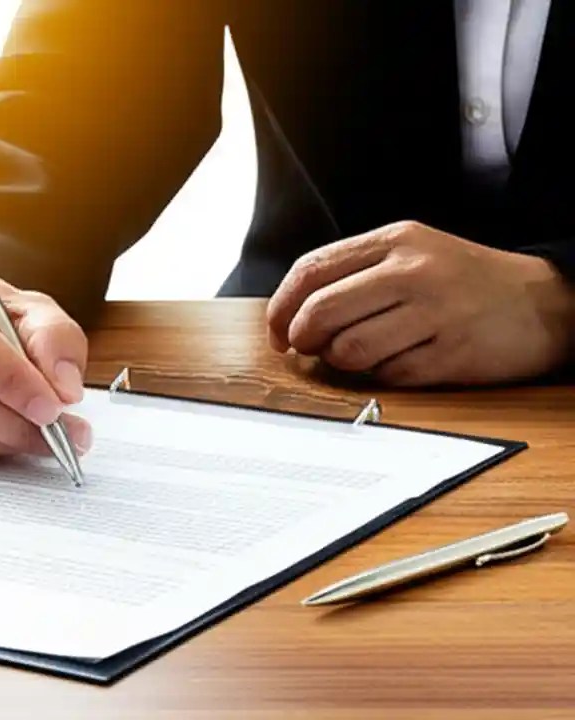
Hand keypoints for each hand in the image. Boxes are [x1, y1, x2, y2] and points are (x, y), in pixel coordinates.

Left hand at [266, 221, 574, 385]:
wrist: (547, 303)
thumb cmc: (465, 282)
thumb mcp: (412, 254)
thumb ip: (353, 273)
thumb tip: (289, 316)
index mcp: (395, 240)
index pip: (310, 271)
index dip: (280, 307)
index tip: (277, 332)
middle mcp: (413, 272)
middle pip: (319, 313)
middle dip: (302, 339)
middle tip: (310, 349)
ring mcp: (434, 313)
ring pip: (347, 349)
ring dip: (342, 362)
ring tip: (363, 353)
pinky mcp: (451, 355)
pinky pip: (387, 375)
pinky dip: (383, 375)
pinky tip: (403, 361)